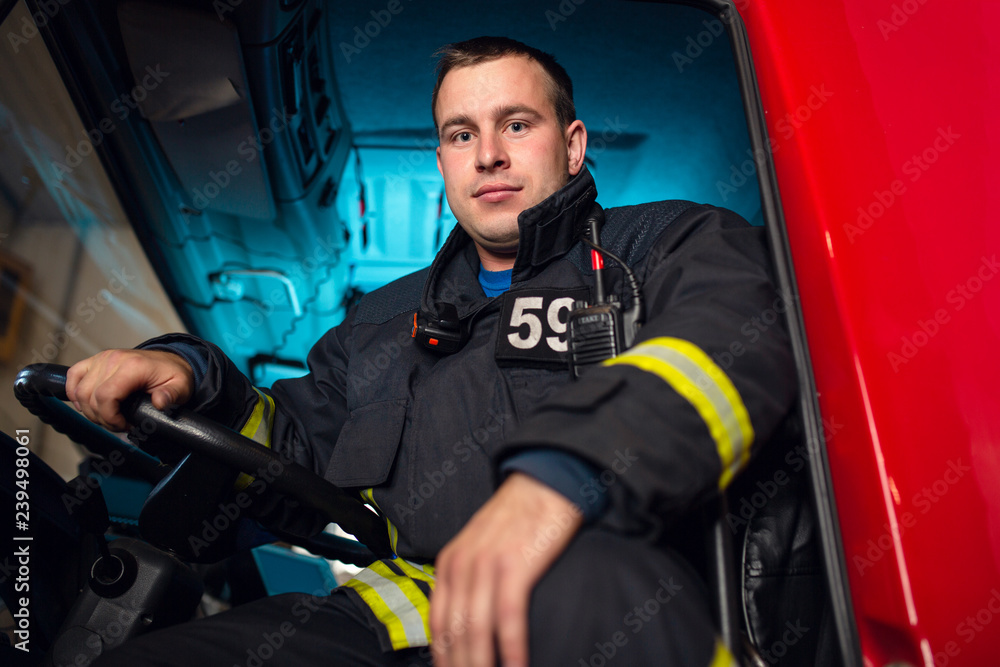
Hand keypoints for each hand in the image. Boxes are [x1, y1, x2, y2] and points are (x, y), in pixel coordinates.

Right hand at [66, 348, 194, 430]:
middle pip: (90, 397)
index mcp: (133, 366)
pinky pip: (74, 375)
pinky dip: (75, 393)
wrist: (170, 361)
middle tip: (119, 424)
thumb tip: (160, 402)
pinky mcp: (96, 360)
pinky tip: (86, 404)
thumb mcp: (180, 387)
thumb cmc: (173, 375)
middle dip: (102, 418)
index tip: (124, 425)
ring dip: (89, 410)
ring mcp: (103, 358)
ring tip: (108, 416)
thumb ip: (171, 395)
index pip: (106, 396)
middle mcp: (114, 359)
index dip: (110, 417)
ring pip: (80, 391)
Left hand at [430, 472, 582, 666]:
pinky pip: (509, 619)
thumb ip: (468, 580)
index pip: (438, 626)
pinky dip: (513, 649)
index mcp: (449, 563)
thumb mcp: (479, 546)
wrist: (545, 482)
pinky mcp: (515, 565)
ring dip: (483, 666)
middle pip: (455, 635)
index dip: (445, 659)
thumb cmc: (519, 518)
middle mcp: (461, 566)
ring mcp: (486, 565)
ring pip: (477, 632)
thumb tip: (469, 624)